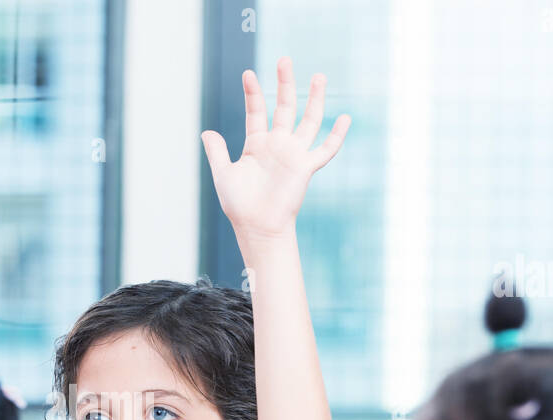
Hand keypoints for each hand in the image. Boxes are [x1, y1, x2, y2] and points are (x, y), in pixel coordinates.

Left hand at [201, 57, 349, 246]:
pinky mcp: (305, 167)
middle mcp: (278, 145)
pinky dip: (336, 136)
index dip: (252, 93)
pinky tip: (345, 118)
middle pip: (284, 107)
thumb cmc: (239, 205)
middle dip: (285, 84)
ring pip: (309, 120)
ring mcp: (293, 154)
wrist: (257, 227)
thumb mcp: (224, 174)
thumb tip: (206, 132)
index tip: (247, 73)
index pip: (256, 111)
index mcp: (257, 144)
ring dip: (314, 99)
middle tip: (284, 60)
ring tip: (319, 76)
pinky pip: (325, 150)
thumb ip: (217, 152)